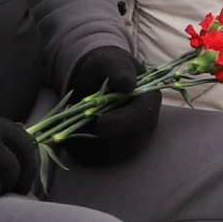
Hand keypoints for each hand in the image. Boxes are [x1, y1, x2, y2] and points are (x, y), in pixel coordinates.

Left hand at [62, 44, 159, 168]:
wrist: (95, 79)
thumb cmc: (105, 67)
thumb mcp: (109, 61)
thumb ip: (118, 70)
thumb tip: (129, 85)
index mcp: (149, 98)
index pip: (142, 117)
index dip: (122, 123)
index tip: (100, 124)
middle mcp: (145, 123)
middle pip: (128, 142)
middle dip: (101, 138)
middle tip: (79, 126)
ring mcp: (131, 139)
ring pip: (112, 154)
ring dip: (90, 145)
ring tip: (74, 126)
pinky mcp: (115, 150)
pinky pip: (99, 160)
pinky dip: (83, 152)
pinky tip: (73, 136)